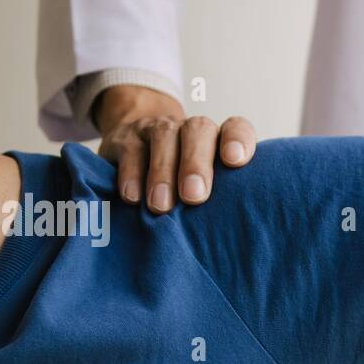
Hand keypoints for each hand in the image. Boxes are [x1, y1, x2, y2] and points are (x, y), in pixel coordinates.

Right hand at [94, 85, 256, 213]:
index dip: (238, 140)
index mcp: (218, 140)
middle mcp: (189, 130)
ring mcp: (156, 130)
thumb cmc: (183, 183)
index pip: (236, 128)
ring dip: (163, 173)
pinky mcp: (125, 139)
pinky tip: (133, 198)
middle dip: (196, 163)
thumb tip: (233, 235)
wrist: (133, 152)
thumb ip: (223, 200)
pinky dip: (132, 175)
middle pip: (198, 131)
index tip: (234, 161)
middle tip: (194, 197)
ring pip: (163, 137)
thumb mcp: (207, 188)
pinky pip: (130, 151)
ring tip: (161, 206)